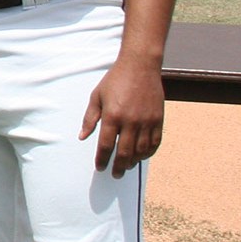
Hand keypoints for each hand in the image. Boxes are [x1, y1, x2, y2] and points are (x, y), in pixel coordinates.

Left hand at [81, 57, 165, 176]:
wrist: (140, 67)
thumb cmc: (115, 80)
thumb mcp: (96, 97)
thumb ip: (90, 118)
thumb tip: (82, 137)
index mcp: (112, 116)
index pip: (106, 145)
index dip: (102, 159)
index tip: (100, 167)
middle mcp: (130, 121)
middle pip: (125, 152)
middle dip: (119, 166)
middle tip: (115, 174)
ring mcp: (147, 121)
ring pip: (141, 150)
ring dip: (134, 161)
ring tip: (127, 166)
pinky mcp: (158, 119)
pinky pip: (155, 142)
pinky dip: (149, 152)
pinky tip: (142, 156)